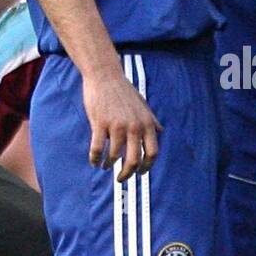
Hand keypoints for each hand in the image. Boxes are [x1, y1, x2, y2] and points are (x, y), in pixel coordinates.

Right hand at [83, 67, 161, 181]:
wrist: (105, 76)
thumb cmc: (124, 91)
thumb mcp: (143, 105)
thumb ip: (152, 120)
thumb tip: (161, 131)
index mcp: (146, 124)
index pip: (152, 152)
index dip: (147, 167)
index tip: (140, 173)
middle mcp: (134, 127)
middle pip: (134, 160)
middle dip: (127, 173)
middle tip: (121, 179)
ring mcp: (116, 126)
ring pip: (114, 156)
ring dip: (108, 165)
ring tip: (104, 166)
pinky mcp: (100, 124)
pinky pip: (97, 149)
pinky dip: (95, 159)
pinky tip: (93, 162)